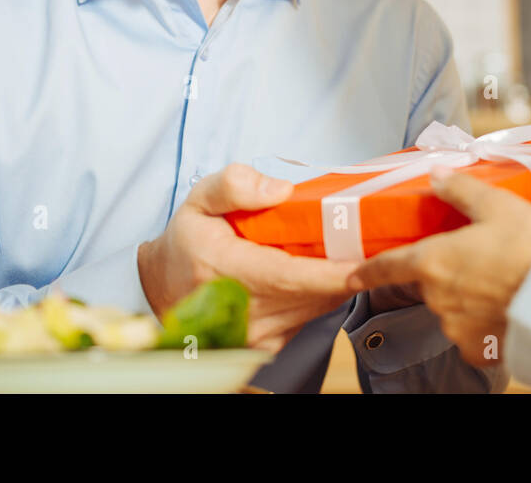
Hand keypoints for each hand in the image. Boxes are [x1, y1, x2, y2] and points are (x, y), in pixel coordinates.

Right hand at [138, 163, 361, 351]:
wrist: (160, 289)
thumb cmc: (186, 242)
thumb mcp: (199, 199)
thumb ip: (235, 184)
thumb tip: (281, 190)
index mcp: (228, 271)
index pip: (294, 278)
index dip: (336, 272)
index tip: (371, 262)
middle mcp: (245, 312)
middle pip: (316, 293)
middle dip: (348, 267)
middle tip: (371, 238)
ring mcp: (258, 335)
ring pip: (317, 306)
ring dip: (336, 280)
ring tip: (346, 248)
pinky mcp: (268, 345)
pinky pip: (309, 317)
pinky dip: (320, 294)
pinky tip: (319, 272)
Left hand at [346, 166, 530, 365]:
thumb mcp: (498, 206)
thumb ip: (461, 190)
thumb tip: (436, 175)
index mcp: (434, 261)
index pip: (388, 266)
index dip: (367, 271)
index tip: (351, 278)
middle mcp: (437, 297)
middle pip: (431, 282)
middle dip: (449, 272)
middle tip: (483, 260)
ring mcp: (456, 327)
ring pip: (453, 308)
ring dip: (468, 297)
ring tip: (503, 282)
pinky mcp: (478, 350)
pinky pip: (473, 334)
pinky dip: (484, 323)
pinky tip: (507, 308)